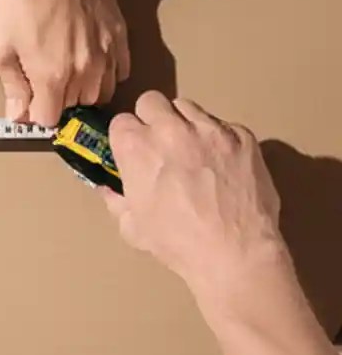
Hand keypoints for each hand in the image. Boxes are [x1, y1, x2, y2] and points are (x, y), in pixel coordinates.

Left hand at [0, 0, 128, 126]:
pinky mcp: (120, 35)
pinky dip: (105, 75)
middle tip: (40, 77)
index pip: (48, 120)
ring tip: (64, 70)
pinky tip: (89, 61)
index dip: (34, 112)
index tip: (26, 97)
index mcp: (52, 77)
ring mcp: (108, 54)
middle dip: (56, 101)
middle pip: (74, 107)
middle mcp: (86, 73)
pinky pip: (120, 71)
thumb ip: (12, 85)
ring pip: (99, 93)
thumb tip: (18, 116)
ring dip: (81, 91)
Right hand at [100, 91, 287, 296]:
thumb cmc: (177, 242)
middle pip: (153, 102)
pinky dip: (220, 140)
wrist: (235, 252)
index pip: (121, 121)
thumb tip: (110, 191)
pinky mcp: (243, 137)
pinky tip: (223, 165)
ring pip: (189, 108)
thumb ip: (118, 201)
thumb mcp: (133, 227)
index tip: (134, 153)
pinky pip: (225, 126)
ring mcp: (210, 129)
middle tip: (161, 145)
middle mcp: (171, 128)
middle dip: (153, 119)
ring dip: (185, 124)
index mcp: (136, 147)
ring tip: (194, 151)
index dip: (127, 138)